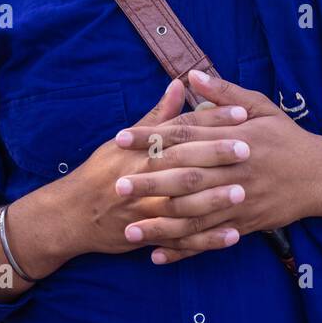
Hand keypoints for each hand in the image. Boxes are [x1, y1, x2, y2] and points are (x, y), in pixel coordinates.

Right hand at [42, 78, 254, 265]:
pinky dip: (207, 240)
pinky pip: (182, 239)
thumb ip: (158, 115)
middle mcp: (144, 178)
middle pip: (184, 164)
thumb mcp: (125, 140)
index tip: (240, 113)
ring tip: (243, 192)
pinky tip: (233, 235)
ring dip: (215, 199)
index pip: (181, 130)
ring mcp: (147, 209)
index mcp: (141, 151)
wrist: (73, 215)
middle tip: (248, 149)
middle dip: (216, 157)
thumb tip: (181, 83)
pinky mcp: (150, 234)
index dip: (211, 121)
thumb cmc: (102, 171)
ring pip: (184, 204)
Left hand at [114, 69, 321, 263]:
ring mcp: (239, 201)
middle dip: (149, 183)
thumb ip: (224, 92)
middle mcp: (234, 171)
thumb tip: (191, 74)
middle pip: (185, 177)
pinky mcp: (243, 225)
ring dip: (160, 225)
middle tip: (117, 186)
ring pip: (194, 215)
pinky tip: (157, 256)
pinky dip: (183, 249)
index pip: (185, 136)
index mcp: (234, 138)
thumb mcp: (260, 106)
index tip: (121, 138)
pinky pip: (209, 240)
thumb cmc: (286, 137)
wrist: (321, 177)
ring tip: (128, 229)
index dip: (151, 137)